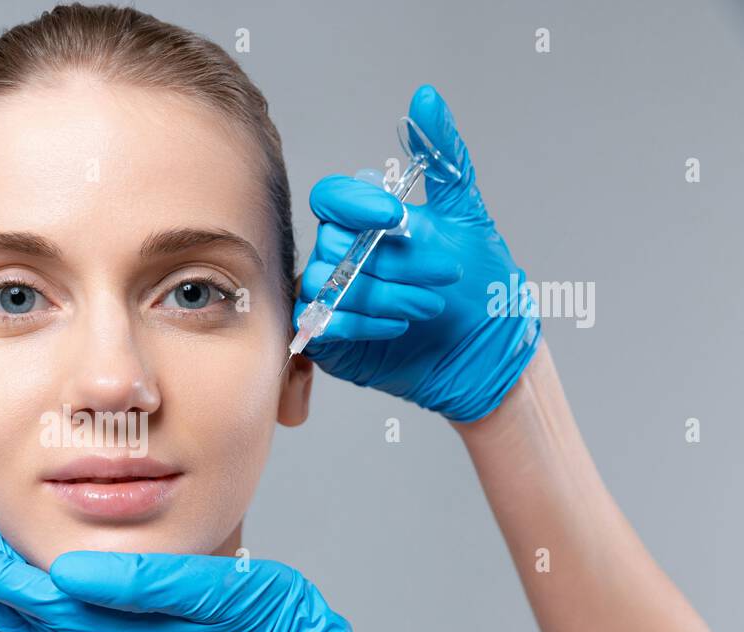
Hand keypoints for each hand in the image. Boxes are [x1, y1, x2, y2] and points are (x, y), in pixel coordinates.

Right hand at [297, 84, 540, 422]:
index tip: (398, 216)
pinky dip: (361, 323)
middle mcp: (343, 255)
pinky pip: (323, 323)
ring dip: (382, 292)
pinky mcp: (331, 340)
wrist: (490, 353)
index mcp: (367, 221)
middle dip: (392, 257)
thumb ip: (442, 157)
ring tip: (431, 304)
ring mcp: (332, 297)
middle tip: (447, 270)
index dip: (357, 204)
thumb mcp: (468, 214)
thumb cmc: (482, 286)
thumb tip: (425, 98)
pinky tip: (402, 324)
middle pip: (333, 243)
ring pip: (328, 284)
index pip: (331, 199)